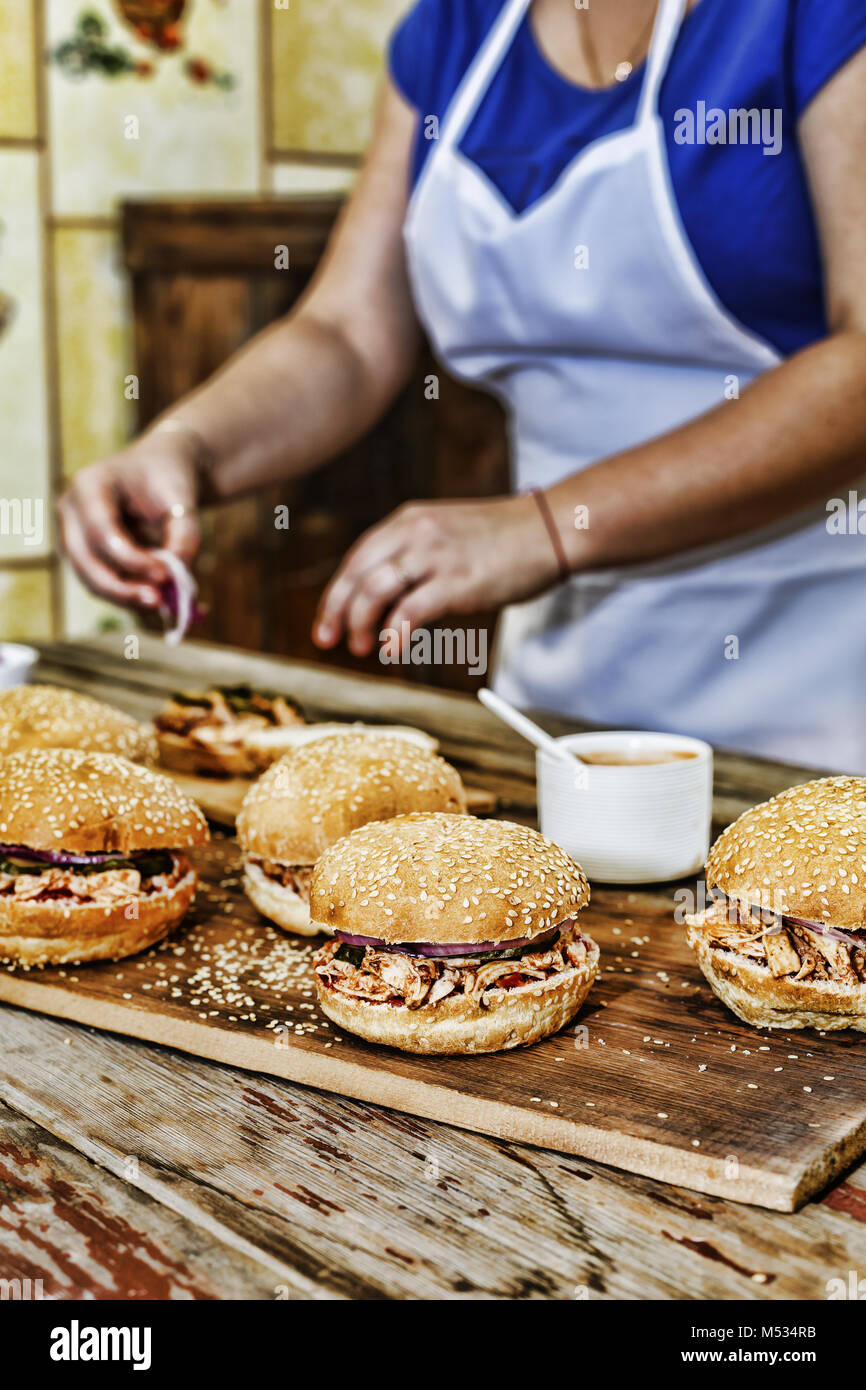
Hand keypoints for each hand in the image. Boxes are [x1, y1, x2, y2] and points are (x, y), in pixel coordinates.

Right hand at [58, 429, 203, 608]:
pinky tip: (155, 594)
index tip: (165, 575)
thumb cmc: (168, 480)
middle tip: (159, 601)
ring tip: (163, 599)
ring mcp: (71, 534)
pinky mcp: (83, 555)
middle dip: (122, 587)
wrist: (160, 471)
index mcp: (89, 484)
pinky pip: (101, 583)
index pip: (102, 529)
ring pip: (90, 579)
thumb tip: (176, 579)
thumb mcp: (181, 500)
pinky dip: (128, 593)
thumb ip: (184, 535)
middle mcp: (71, 510)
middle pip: (85, 560)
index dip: (131, 559)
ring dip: (126, 595)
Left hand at [314, 494, 560, 657]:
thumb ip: (414, 557)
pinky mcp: (457, 582)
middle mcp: (415, 534)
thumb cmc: (502, 538)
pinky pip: (411, 611)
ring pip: (375, 591)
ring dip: (361, 624)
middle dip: (337, 611)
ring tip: (361, 648)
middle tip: (328, 640)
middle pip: (357, 575)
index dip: (336, 594)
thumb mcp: (445, 533)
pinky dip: (394, 633)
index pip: (357, 559)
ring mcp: (435, 557)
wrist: (548, 530)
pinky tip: (391, 649)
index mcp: (408, 521)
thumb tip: (386, 598)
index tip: (328, 621)